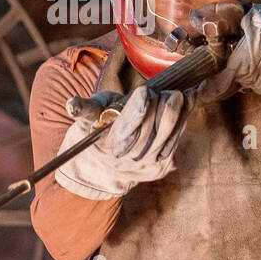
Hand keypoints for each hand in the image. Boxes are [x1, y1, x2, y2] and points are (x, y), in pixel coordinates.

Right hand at [53, 85, 195, 200]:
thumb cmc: (96, 133)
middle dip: (159, 106)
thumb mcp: (87, 118)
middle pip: (150, 130)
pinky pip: (178, 138)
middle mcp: (128, 159)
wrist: (103, 169)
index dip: (137, 110)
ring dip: (177, 111)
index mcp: (107, 146)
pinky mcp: (163, 166)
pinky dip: (185, 117)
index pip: (125, 128)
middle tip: (163, 90)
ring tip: (180, 92)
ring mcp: (147, 165)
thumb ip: (83, 109)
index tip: (145, 92)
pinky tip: (189, 100)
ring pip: (168, 134)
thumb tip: (71, 105)